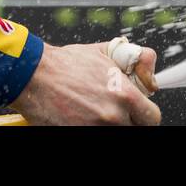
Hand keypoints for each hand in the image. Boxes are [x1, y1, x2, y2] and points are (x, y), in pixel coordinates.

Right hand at [8, 39, 160, 124]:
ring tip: (92, 112)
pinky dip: (92, 127)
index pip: (152, 117)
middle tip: (110, 110)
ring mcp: (97, 128)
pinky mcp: (80, 134)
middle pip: (135, 128)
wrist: (33, 75)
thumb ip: (133, 58)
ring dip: (108, 124)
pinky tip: (81, 118)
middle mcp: (114, 115)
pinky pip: (95, 134)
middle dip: (126, 120)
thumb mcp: (103, 52)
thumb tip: (150, 70)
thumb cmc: (65, 63)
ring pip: (116, 131)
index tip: (136, 112)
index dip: (144, 114)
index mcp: (125, 94)